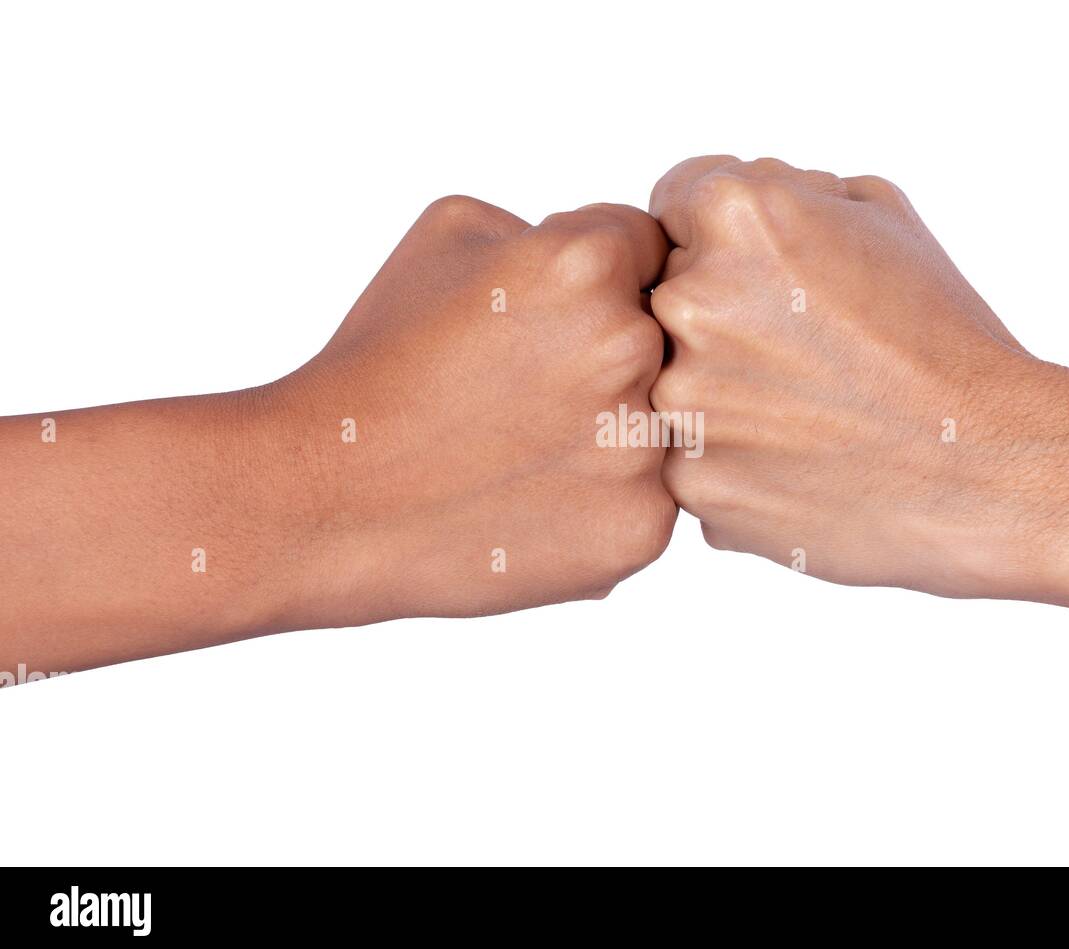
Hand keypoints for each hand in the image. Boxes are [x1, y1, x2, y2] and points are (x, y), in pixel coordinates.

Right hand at [0, 197, 676, 672]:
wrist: (324, 498)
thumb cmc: (380, 358)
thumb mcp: (448, 236)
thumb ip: (551, 223)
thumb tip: (613, 248)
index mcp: (591, 265)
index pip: (651, 244)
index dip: (600, 277)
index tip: (549, 315)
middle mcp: (633, 350)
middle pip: (669, 332)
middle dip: (616, 348)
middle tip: (536, 386)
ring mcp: (646, 449)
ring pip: (669, 418)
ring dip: (621, 424)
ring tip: (529, 446)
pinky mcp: (642, 529)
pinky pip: (652, 492)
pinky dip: (608, 494)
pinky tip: (535, 497)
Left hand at [647, 156, 1068, 665]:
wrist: (994, 468)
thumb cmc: (945, 337)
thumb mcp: (882, 214)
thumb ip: (783, 190)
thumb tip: (730, 198)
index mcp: (736, 217)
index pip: (674, 203)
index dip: (724, 236)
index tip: (771, 273)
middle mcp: (690, 304)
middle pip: (667, 294)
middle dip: (720, 314)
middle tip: (801, 351)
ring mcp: (685, 404)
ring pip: (673, 384)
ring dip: (720, 394)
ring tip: (809, 412)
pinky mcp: (695, 486)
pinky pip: (694, 459)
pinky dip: (736, 463)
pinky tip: (804, 464)